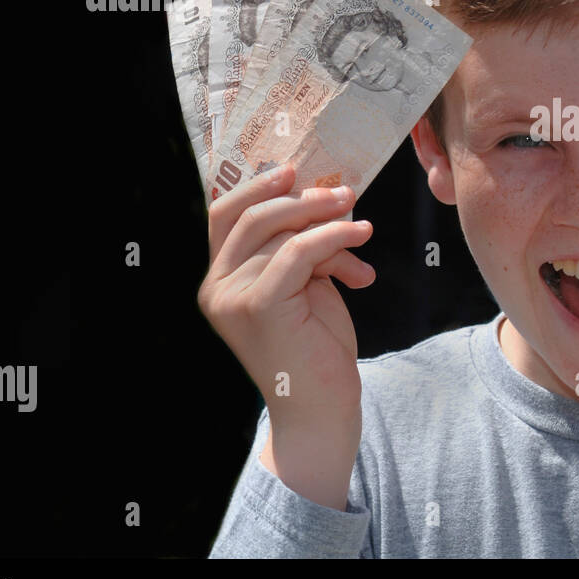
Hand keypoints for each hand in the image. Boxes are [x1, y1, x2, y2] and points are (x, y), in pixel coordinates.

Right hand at [196, 163, 375, 431]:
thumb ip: (301, 248)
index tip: (295, 171)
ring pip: (280, 232)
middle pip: (254, 216)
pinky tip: (360, 240)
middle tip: (346, 195)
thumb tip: (324, 199)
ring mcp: (232, 297)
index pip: (225, 215)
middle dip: (304, 199)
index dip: (257, 186)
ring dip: (328, 223)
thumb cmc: (316, 348)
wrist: (322, 408)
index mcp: (220, 279)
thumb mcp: (306, 285)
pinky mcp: (258, 305)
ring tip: (362, 227)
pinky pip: (299, 252)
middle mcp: (216, 287)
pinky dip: (334, 239)